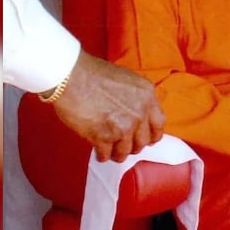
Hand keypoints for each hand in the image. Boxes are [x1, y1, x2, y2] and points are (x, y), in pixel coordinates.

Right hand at [51, 52, 165, 161]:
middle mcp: (140, 112)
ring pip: (125, 151)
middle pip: (143, 141)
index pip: (158, 124)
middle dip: (133, 145)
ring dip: (117, 153)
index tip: (146, 139)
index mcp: (147, 95)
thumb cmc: (93, 74)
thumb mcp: (127, 80)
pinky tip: (98, 152)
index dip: (151, 134)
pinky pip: (106, 154)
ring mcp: (124, 126)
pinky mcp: (104, 136)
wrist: (71, 77)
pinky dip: (102, 155)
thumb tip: (136, 114)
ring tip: (110, 151)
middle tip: (124, 146)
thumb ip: (136, 98)